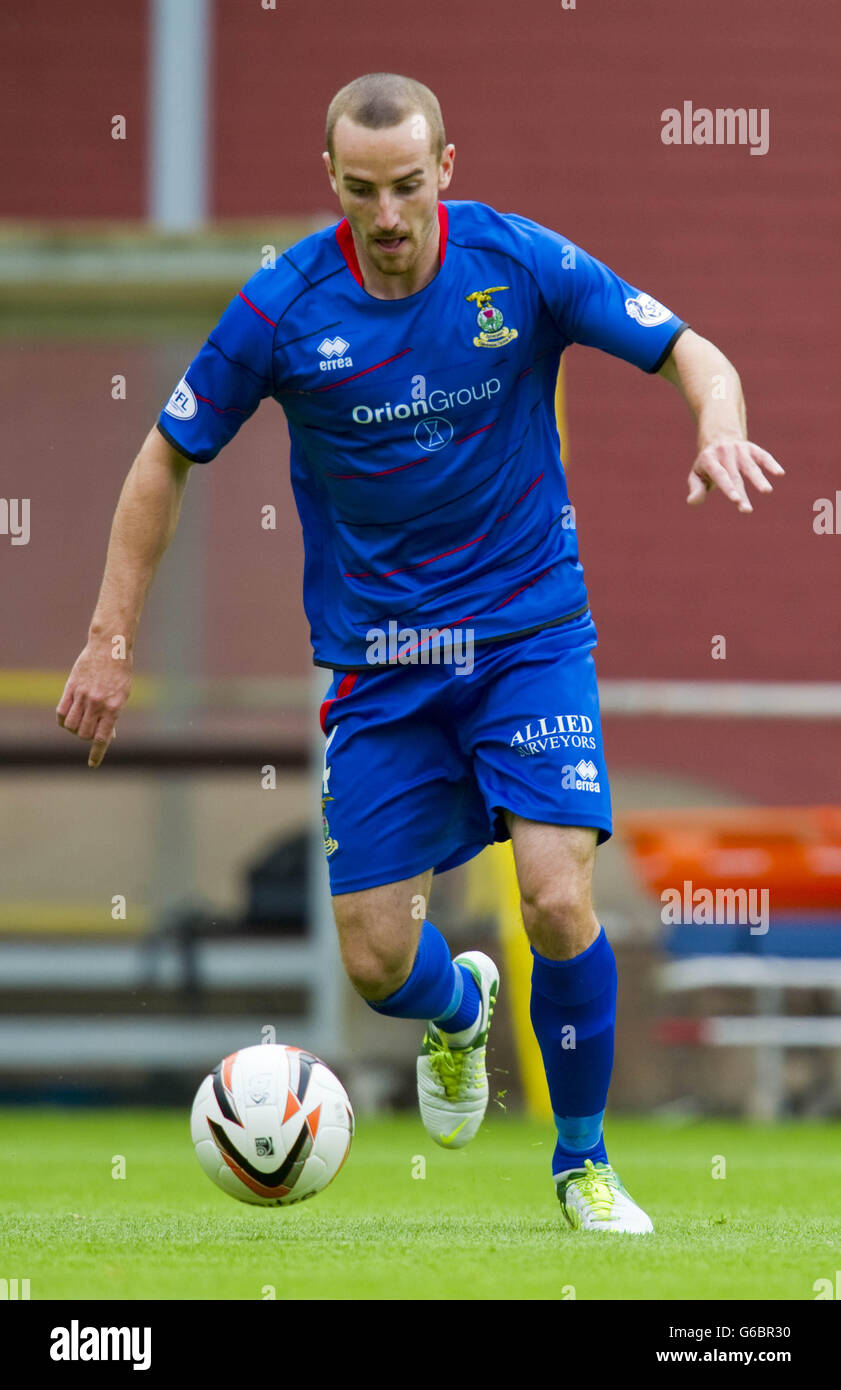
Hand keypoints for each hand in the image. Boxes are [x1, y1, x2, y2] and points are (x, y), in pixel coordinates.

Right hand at [56, 641, 132, 767]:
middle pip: (84, 734)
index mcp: (113, 707)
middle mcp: (97, 703)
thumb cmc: (120, 672)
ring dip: (75, 730)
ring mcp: (82, 696)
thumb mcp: (123, 695)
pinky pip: (62, 712)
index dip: (97, 753)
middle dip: (87, 737)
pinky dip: (64, 720)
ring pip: (71, 726)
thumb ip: (113, 715)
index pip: (102, 738)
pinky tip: (69, 720)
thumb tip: (107, 734)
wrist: (110, 647)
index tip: (92, 764)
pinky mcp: (71, 687)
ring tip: (81, 723)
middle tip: (92, 729)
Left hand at [687, 438, 783, 513]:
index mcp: (709, 459)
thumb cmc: (707, 464)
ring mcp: (740, 449)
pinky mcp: (752, 448)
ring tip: (767, 491)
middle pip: (735, 475)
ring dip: (759, 479)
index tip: (735, 500)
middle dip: (741, 493)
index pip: (720, 475)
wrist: (718, 438)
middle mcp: (725, 452)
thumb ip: (696, 488)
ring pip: (751, 466)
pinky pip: (763, 456)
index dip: (728, 487)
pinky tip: (780, 473)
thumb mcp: (697, 475)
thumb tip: (692, 502)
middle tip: (747, 510)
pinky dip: (771, 464)